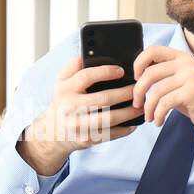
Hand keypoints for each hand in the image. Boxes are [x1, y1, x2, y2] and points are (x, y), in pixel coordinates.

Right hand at [18, 55, 144, 174]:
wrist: (52, 134)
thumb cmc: (63, 102)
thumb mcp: (61, 82)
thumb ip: (72, 66)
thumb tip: (87, 53)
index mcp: (65, 90)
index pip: (86, 77)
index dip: (106, 72)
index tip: (121, 71)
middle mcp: (70, 108)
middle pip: (104, 99)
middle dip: (125, 93)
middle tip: (138, 89)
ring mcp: (79, 126)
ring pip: (110, 118)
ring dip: (129, 112)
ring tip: (141, 106)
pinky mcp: (87, 139)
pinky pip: (110, 134)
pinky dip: (125, 129)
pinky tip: (133, 123)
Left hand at [130, 45, 193, 141]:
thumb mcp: (178, 83)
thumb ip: (163, 75)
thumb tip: (137, 75)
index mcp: (182, 57)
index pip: (153, 50)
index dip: (139, 63)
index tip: (136, 79)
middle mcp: (187, 63)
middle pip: (150, 73)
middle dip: (138, 91)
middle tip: (137, 104)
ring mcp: (191, 76)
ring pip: (156, 91)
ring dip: (148, 107)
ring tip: (149, 117)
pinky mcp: (192, 92)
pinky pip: (165, 103)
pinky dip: (157, 114)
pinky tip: (158, 121)